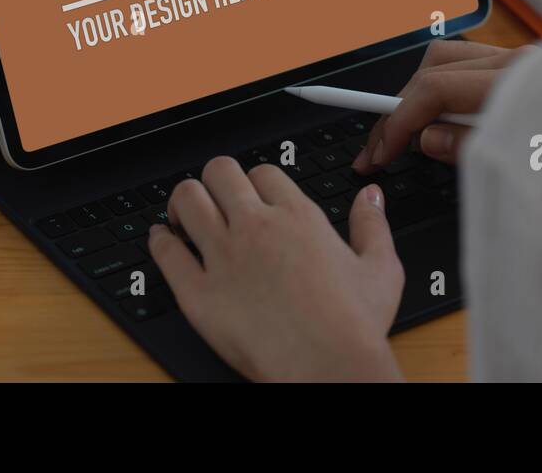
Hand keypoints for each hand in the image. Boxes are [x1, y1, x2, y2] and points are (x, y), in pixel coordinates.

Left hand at [151, 156, 404, 381]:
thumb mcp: (381, 268)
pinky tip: (163, 239)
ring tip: (184, 214)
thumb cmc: (355, 325)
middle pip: (219, 172)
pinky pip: (166, 253)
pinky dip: (159, 240)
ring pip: (187, 200)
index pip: (263, 172)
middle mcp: (257, 227)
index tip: (253, 195)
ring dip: (183, 200)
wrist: (329, 368)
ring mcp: (224, 258)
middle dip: (215, 178)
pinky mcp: (199, 293)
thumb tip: (370, 196)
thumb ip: (373, 225)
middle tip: (214, 197)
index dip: (256, 180)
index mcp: (297, 217)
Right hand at [353, 40, 538, 172]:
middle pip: (433, 70)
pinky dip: (446, 89)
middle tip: (379, 149)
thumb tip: (426, 139)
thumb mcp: (525, 163)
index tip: (380, 153)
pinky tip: (441, 117)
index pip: (434, 90)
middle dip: (399, 110)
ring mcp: (521, 62)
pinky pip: (470, 67)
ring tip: (404, 131)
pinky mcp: (526, 71)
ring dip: (419, 93)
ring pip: (447, 61)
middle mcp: (515, 61)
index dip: (399, 122)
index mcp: (513, 81)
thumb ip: (469, 146)